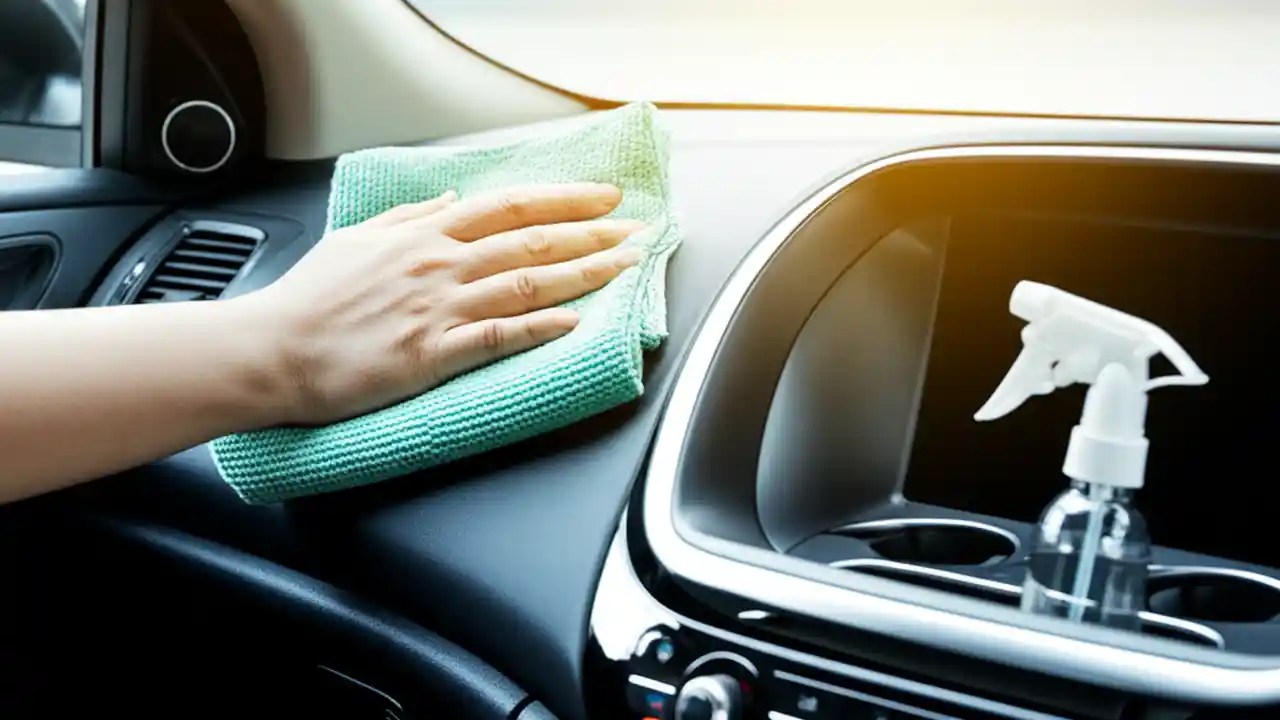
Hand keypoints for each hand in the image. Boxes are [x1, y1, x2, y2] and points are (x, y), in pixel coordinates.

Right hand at [239, 183, 642, 424]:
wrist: (273, 351)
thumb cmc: (311, 299)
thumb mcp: (357, 239)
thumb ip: (408, 215)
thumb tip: (447, 196)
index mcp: (425, 235)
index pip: (510, 206)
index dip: (565, 199)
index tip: (605, 197)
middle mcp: (439, 264)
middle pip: (532, 242)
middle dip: (593, 234)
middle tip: (638, 231)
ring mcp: (438, 308)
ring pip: (527, 283)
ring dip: (584, 274)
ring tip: (626, 268)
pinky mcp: (431, 354)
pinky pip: (497, 336)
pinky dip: (540, 327)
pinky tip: (575, 323)